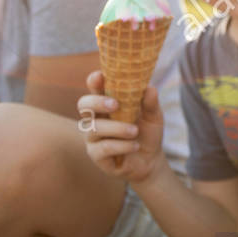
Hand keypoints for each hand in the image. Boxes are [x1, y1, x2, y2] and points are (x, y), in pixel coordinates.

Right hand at [79, 72, 165, 187]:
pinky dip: (121, 145)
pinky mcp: (96, 156)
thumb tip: (150, 88)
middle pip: (83, 105)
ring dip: (116, 128)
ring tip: (135, 131)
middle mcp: (96, 118)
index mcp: (107, 104)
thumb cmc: (148, 133)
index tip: (100, 76)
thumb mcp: (154, 117)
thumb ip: (151, 103)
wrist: (151, 160)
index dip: (94, 81)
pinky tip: (134, 145)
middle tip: (115, 104)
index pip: (94, 88)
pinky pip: (103, 148)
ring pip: (94, 128)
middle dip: (97, 102)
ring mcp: (93, 138)